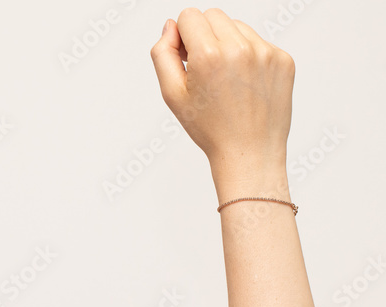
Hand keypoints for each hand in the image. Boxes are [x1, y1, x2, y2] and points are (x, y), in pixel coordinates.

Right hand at [150, 9, 293, 180]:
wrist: (249, 152)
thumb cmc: (209, 128)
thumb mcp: (172, 95)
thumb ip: (163, 54)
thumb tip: (171, 26)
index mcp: (209, 56)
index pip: (190, 16)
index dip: (182, 36)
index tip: (186, 58)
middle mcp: (240, 48)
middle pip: (214, 15)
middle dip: (204, 35)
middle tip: (204, 68)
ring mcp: (266, 52)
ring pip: (237, 26)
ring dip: (227, 44)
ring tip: (225, 79)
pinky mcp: (283, 59)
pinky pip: (258, 42)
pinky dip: (248, 56)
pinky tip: (244, 84)